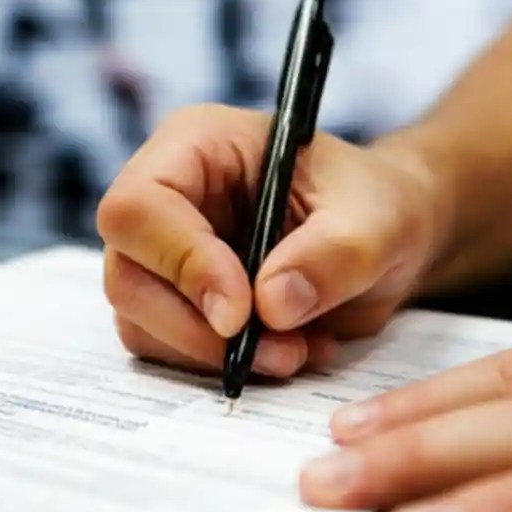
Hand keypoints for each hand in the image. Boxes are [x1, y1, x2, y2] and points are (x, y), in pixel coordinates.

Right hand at [96, 104, 440, 378]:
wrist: (386, 239)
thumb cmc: (378, 204)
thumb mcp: (377, 220)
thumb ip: (331, 255)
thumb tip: (270, 305)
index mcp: (195, 145)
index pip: (139, 207)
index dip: (180, 264)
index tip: (241, 312)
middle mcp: (163, 197)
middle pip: (125, 274)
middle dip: (194, 328)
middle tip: (276, 350)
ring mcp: (162, 254)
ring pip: (138, 320)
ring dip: (211, 354)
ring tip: (293, 351)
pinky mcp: (174, 303)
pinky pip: (166, 349)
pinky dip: (220, 365)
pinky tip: (284, 351)